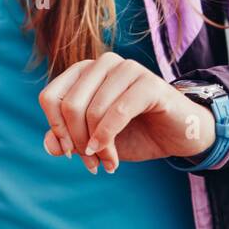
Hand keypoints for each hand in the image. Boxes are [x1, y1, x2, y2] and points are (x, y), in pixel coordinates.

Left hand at [38, 53, 216, 173]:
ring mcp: (126, 69)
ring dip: (97, 145)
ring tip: (107, 163)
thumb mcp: (94, 139)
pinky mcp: (149, 82)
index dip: (56, 129)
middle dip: (77, 141)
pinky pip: (117, 112)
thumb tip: (49, 146)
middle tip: (91, 164)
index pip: (50, 98)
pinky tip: (111, 158)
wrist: (179, 137)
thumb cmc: (134, 134)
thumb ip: (68, 139)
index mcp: (83, 71)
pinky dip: (109, 138)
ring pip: (92, 110)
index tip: (69, 153)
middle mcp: (102, 64)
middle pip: (69, 105)